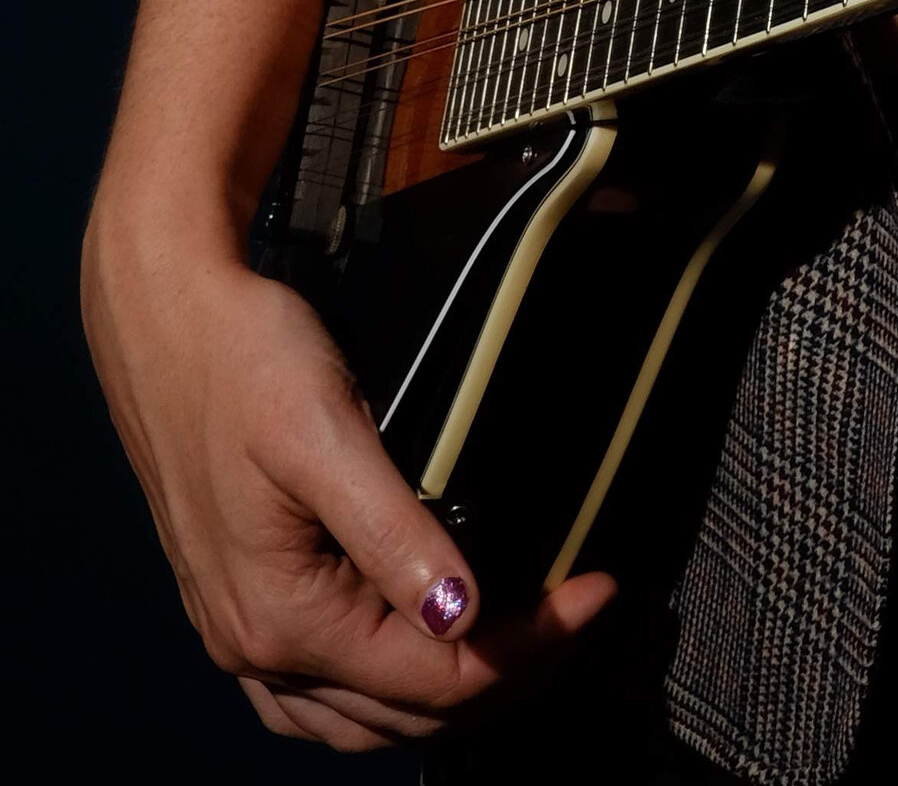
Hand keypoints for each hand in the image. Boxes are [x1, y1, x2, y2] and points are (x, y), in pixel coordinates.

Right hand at [83, 209, 613, 749]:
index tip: (595, 595)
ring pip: (362, 718)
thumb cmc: (237, 359)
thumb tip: (461, 613)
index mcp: (280, 617)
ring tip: (523, 639)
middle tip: (576, 616)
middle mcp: (253, 644)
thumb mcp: (327, 435)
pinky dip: (383, 689)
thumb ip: (394, 534)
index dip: (531, 644)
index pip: (434, 676)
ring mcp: (240, 631)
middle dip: (505, 673)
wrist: (164, 317)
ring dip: (446, 695)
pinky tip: (418, 650)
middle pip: (406, 710)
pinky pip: (317, 692)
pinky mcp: (239, 602)